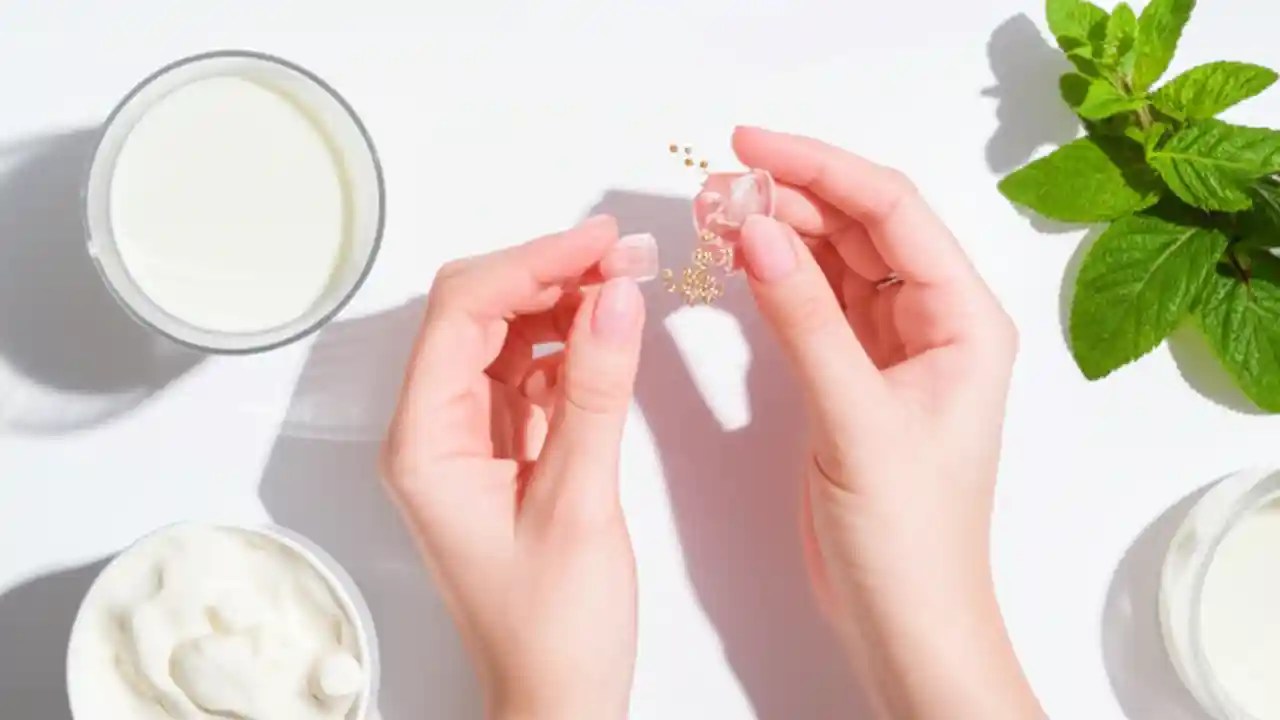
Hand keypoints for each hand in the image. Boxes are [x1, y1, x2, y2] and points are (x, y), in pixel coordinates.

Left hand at [381, 216, 644, 719]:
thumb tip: (613, 298)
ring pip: (507, 336)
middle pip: (478, 313)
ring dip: (563, 302)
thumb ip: (595, 392)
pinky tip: (610, 332)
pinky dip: (572, 344)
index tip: (594, 242)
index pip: (461, 314)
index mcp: (424, 444)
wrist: (559, 696)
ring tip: (624, 281)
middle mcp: (435, 432)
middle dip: (547, 272)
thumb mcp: (579, 503)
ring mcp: (470, 438)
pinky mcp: (507, 448)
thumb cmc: (552, 630)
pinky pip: (533, 372)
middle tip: (619, 254)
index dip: (529, 263)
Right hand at [731, 128, 1041, 718]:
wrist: (905, 621)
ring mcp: (895, 351)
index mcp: (965, 321)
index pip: (892, 212)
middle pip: (864, 228)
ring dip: (783, 232)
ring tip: (719, 209)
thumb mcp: (855, 420)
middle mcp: (936, 324)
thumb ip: (806, 321)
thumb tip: (759, 231)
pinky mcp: (857, 380)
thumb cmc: (910, 537)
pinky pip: (818, 306)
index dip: (822, 168)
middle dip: (795, 196)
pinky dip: (780, 278)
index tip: (752, 145)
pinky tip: (743, 258)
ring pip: (838, 263)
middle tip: (720, 180)